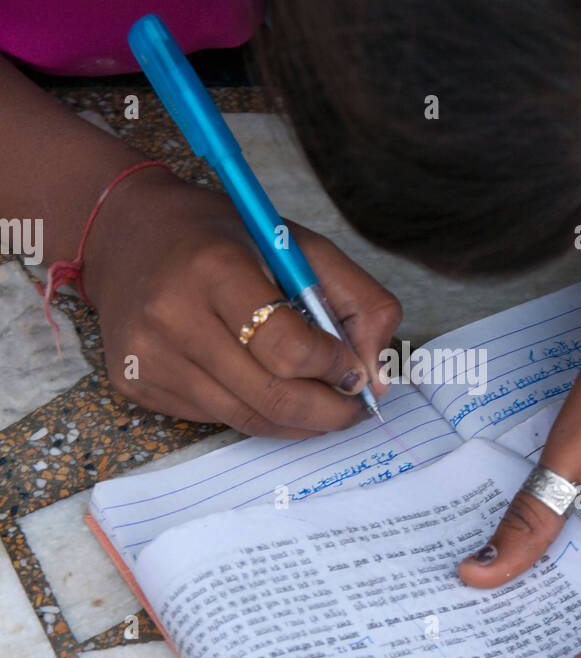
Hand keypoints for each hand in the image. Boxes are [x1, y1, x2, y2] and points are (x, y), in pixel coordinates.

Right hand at [86, 169, 400, 436]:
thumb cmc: (223, 238)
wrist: (126, 235)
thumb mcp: (299, 244)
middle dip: (329, 412)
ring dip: (298, 422)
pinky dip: (254, 412)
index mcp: (215, 268)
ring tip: (322, 404)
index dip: (334, 368)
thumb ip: (359, 302)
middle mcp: (172, 316)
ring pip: (247, 419)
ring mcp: (147, 356)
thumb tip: (377, 376)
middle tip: (354, 407)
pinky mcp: (135, 383)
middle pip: (272, 397)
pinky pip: (215, 419)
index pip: (288, 348)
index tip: (356, 370)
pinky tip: (265, 388)